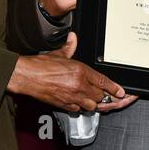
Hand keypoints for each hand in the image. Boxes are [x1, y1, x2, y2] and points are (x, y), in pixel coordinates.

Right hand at [6, 32, 127, 111]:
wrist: (26, 77)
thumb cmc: (40, 66)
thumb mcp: (59, 54)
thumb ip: (69, 47)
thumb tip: (73, 39)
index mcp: (80, 71)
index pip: (104, 82)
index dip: (115, 89)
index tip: (122, 93)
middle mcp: (78, 85)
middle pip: (100, 96)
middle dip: (103, 95)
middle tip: (107, 95)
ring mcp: (72, 97)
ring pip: (92, 105)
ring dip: (94, 103)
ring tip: (93, 99)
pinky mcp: (64, 105)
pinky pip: (79, 110)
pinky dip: (81, 107)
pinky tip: (80, 102)